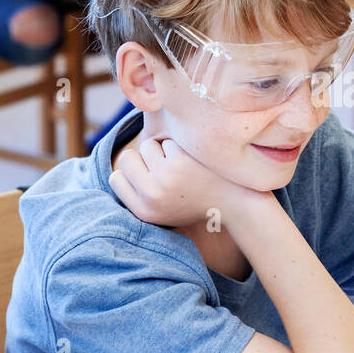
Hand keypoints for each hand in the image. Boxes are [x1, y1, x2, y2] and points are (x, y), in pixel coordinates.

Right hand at [109, 136, 261, 228]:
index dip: (133, 172)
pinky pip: (168, 141)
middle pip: (127, 158)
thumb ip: (141, 194)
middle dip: (146, 158)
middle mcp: (150, 196)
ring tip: (184, 166)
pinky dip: (182, 145)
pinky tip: (196, 160)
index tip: (150, 175)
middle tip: (169, 168)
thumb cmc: (199, 202)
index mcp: (143, 211)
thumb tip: (120, 167)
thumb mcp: (165, 210)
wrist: (237, 204)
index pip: (116, 178)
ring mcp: (164, 177)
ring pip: (147, 145)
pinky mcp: (180, 161)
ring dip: (164, 149)